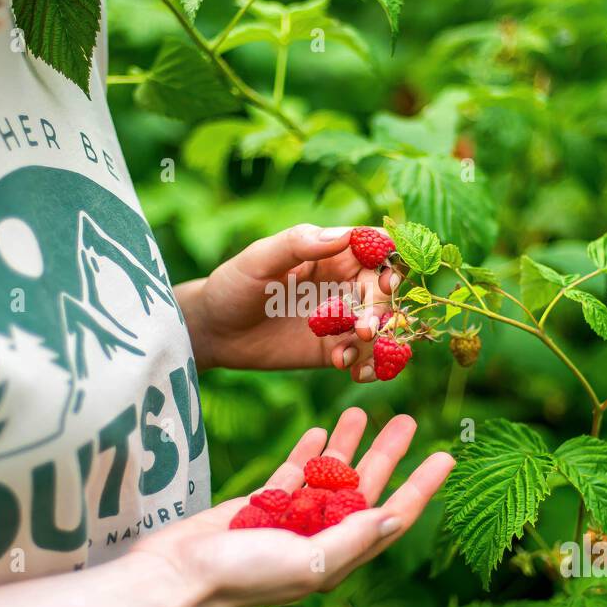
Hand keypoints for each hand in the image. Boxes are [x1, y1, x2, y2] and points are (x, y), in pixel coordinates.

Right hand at [130, 408, 453, 606]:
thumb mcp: (308, 560)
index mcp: (336, 557)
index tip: (447, 456)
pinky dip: (309, 451)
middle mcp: (318, 538)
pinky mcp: (260, 504)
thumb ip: (352, 538)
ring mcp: (289, 520)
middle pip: (364, 489)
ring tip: (363, 411)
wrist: (175, 575)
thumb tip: (396, 518)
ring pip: (329, 476)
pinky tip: (322, 430)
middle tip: (407, 420)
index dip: (421, 488)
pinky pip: (294, 473)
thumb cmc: (240, 575)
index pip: (390, 517)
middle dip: (388, 455)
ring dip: (348, 445)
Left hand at [178, 224, 399, 381]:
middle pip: (384, 291)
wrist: (214, 331)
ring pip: (379, 326)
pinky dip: (367, 364)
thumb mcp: (260, 259)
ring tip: (347, 354)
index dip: (392, 260)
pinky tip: (352, 371)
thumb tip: (344, 235)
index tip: (387, 279)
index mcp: (331, 253)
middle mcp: (343, 284)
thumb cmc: (234, 285)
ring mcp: (341, 318)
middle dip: (382, 309)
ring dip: (378, 341)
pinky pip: (363, 355)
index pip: (377, 248)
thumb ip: (299, 244)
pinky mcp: (332, 349)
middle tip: (364, 329)